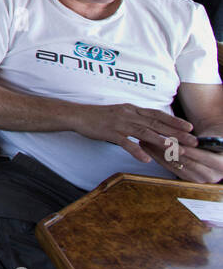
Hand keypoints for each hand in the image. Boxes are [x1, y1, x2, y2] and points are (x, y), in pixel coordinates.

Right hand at [67, 102, 195, 162]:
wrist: (77, 115)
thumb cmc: (98, 116)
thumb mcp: (120, 113)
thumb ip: (134, 118)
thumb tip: (150, 125)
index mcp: (131, 109)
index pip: (157, 114)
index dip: (173, 120)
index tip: (188, 127)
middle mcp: (128, 114)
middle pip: (155, 123)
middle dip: (175, 132)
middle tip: (191, 140)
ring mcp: (119, 123)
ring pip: (143, 131)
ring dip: (160, 141)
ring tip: (174, 148)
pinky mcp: (109, 132)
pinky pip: (125, 142)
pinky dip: (136, 150)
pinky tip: (146, 159)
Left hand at [137, 137, 222, 182]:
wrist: (215, 151)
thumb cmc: (214, 141)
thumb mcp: (213, 140)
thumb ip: (206, 141)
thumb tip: (193, 139)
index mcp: (221, 165)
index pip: (203, 158)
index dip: (188, 149)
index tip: (173, 142)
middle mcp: (211, 176)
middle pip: (186, 163)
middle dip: (169, 151)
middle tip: (154, 140)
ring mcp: (198, 179)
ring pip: (175, 166)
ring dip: (159, 154)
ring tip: (146, 142)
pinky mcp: (187, 179)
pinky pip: (170, 169)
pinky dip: (158, 158)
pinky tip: (148, 148)